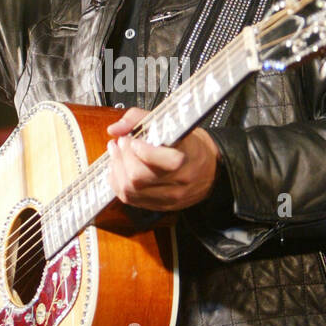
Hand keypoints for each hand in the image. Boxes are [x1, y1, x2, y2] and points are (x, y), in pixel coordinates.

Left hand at [106, 107, 220, 211]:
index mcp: (186, 161)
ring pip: (129, 190)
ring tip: (117, 152)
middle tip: (122, 142)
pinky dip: (118, 182)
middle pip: (138, 177)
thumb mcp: (174, 125)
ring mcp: (167, 198)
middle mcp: (178, 183)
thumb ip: (141, 119)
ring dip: (117, 169)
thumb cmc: (191, 147)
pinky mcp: (157, 206)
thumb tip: (116, 128)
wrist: (209, 171)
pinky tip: (119, 168)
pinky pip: (128, 199)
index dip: (143, 151)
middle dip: (123, 157)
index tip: (134, 140)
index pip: (164, 163)